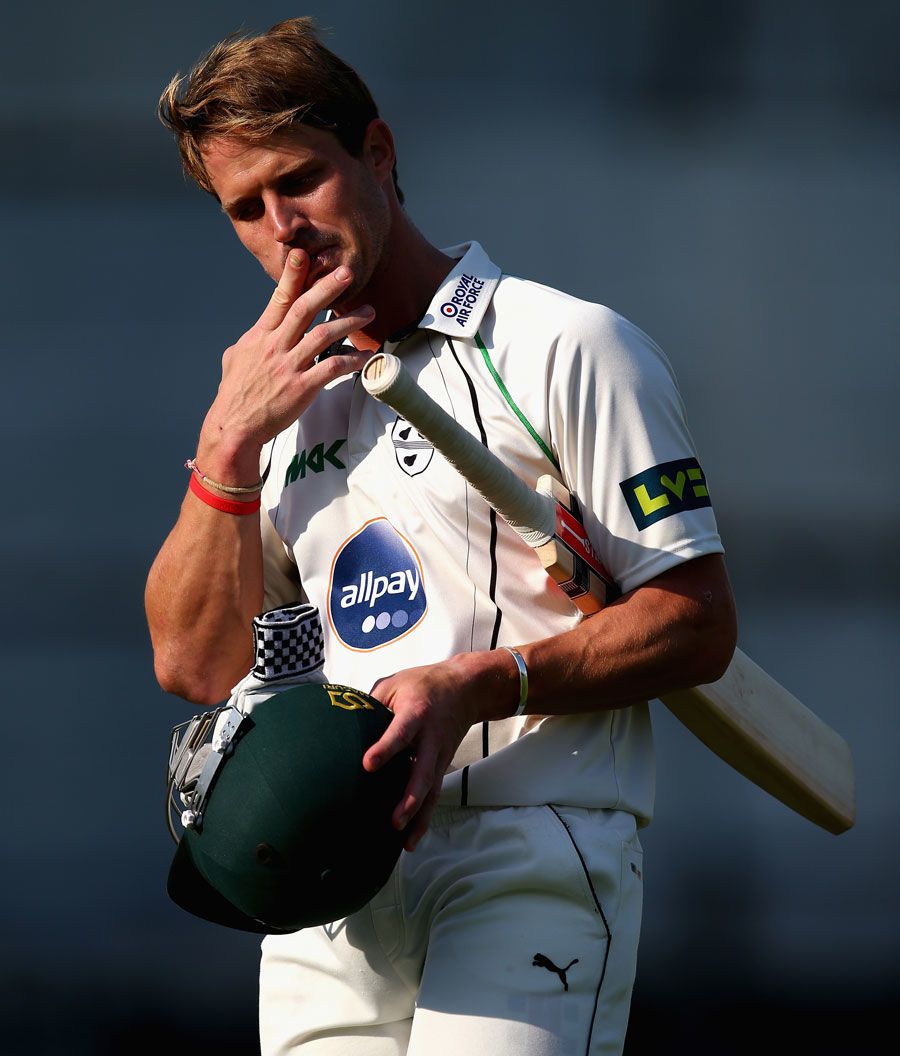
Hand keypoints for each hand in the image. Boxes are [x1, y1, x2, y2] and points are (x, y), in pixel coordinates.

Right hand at [196, 251, 374, 478]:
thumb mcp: (235, 358)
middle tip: (347, 273)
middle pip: (304, 309)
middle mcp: (275, 346)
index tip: (303, 254)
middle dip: (327, 288)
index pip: (278, 299)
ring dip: (348, 321)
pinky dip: (351, 360)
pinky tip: (366, 355)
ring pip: (323, 335)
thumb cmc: (234, 394)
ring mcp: (288, 366)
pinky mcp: (301, 388)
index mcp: (260, 336)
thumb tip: (260, 331)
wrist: (234, 427)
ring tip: (369, 311)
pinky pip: (332, 368)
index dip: (292, 276)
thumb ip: (253, 339)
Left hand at [363, 657, 482, 851]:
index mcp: (416, 712)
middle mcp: (430, 738)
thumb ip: (371, 703)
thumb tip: (342, 723)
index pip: (401, 732)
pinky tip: (411, 839)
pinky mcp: (442, 765)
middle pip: (423, 772)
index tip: (368, 764)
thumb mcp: (395, 683)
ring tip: (405, 841)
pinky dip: (423, 817)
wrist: (467, 688)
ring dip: (419, 816)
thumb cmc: (425, 684)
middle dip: (409, 798)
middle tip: (394, 821)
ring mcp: (439, 755)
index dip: (385, 748)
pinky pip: (433, 793)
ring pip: (431, 790)